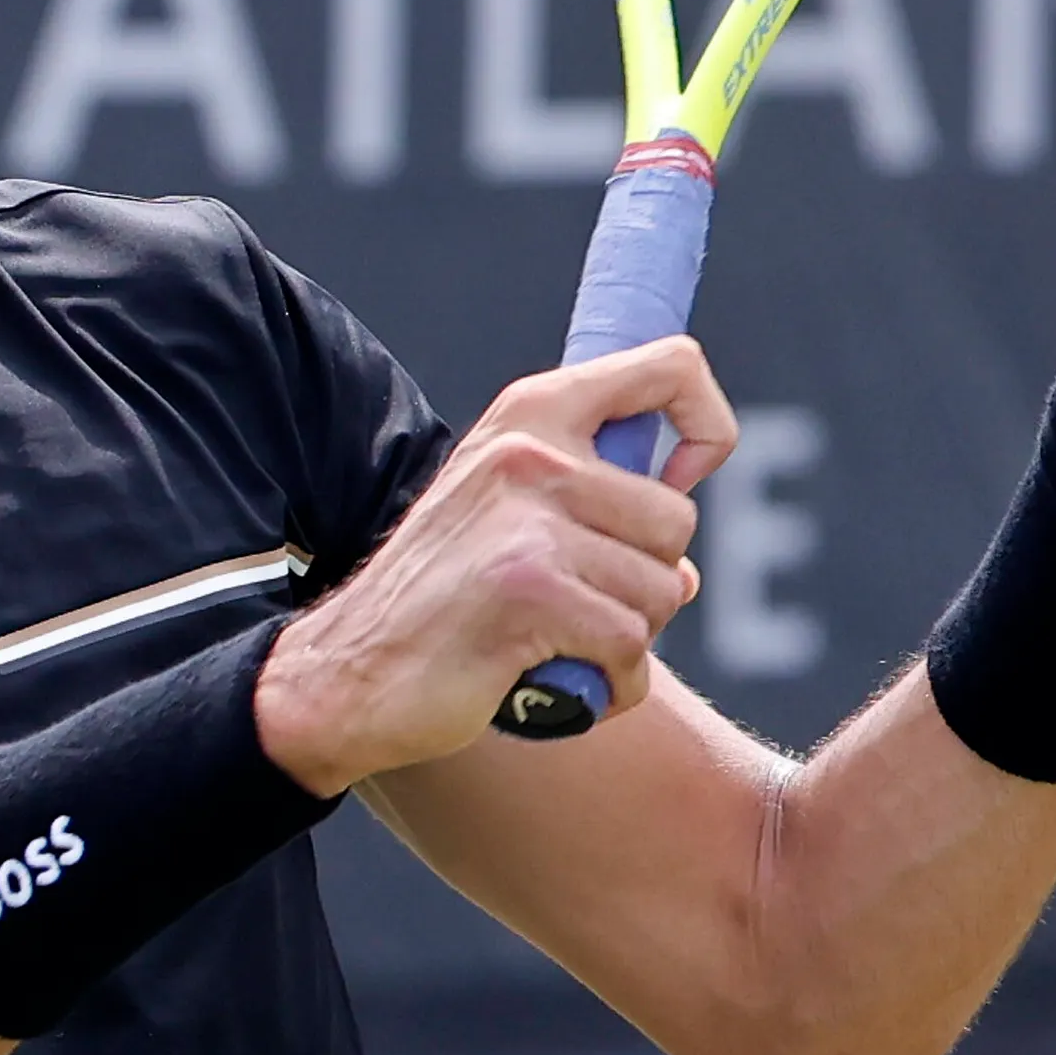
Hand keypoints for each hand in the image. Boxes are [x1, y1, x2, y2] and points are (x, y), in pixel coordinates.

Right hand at [254, 341, 736, 794]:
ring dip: (625, 642)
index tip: (684, 477)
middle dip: (643, 582)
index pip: (672, 367)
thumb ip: (587, 499)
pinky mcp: (531, 593)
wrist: (347, 673)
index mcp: (529, 412)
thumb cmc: (437, 601)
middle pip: (676, 520)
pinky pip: (632, 649)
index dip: (708, 424)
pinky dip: (612, 688)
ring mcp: (527, 521)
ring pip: (662, 592)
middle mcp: (529, 452)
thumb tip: (682, 547)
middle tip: (573, 606)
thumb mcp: (501, 511)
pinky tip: (556, 686)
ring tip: (555, 646)